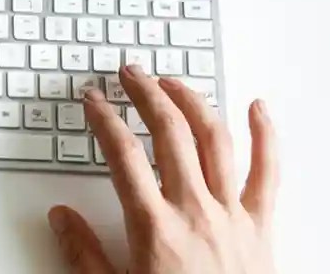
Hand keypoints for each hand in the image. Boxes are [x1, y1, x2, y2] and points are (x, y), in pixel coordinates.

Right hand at [49, 66, 278, 273]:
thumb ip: (84, 256)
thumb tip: (60, 218)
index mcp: (154, 230)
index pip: (122, 155)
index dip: (104, 119)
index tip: (93, 100)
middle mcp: (195, 213)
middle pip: (169, 133)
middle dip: (146, 94)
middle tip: (130, 74)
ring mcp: (233, 216)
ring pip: (215, 140)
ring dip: (193, 101)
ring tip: (174, 82)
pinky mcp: (262, 228)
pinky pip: (268, 172)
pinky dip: (266, 135)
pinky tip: (257, 108)